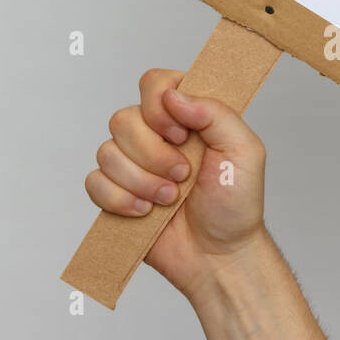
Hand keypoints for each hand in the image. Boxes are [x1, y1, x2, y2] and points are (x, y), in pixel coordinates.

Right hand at [84, 68, 266, 300]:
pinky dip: (119, 199)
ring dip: (140, 181)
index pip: (155, 83)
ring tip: (169, 200)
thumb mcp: (245, 151)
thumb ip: (216, 113)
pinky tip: (145, 212)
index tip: (181, 135)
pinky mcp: (116, 193)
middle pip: (124, 119)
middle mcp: (156, 135)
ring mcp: (133, 164)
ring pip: (107, 152)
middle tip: (183, 177)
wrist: (219, 256)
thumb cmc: (236, 205)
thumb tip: (173, 95)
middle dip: (153, 154)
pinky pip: (94, 182)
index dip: (158, 106)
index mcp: (187, 117)